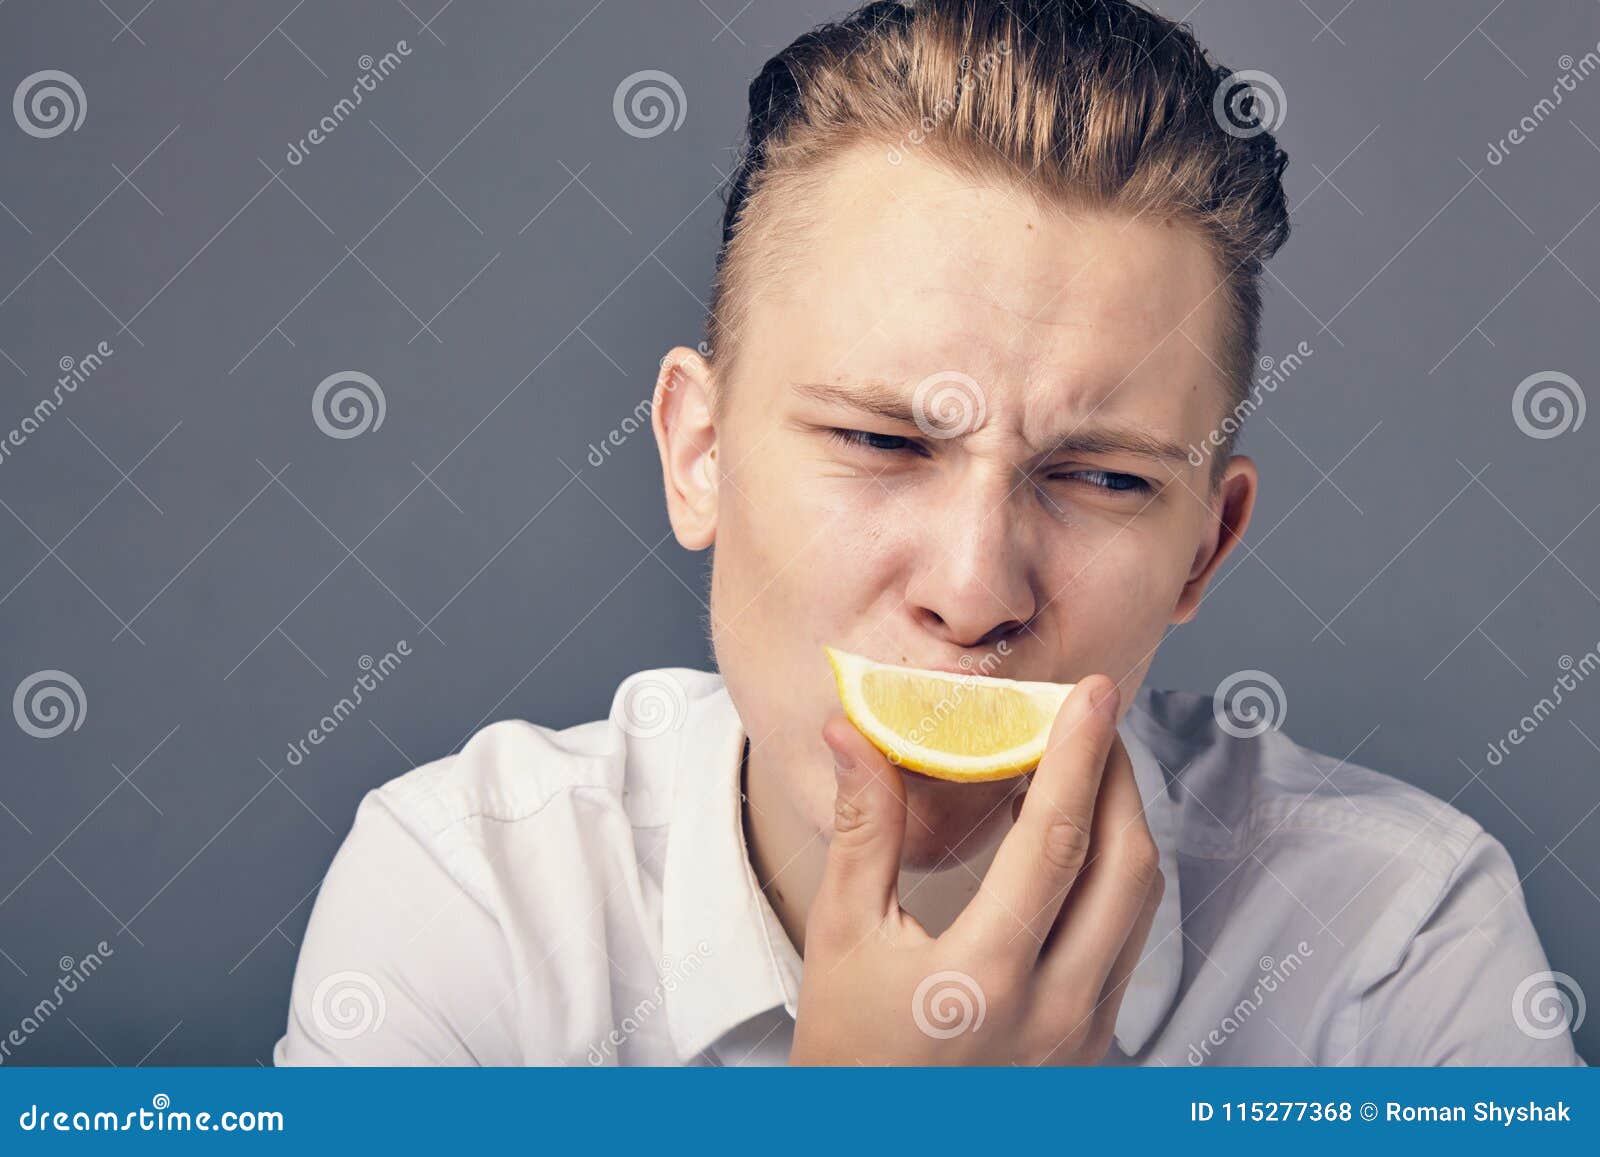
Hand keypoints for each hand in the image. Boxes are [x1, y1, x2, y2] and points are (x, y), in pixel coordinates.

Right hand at [787, 675, 1164, 1065]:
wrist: (875, 1147)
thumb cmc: (849, 1051)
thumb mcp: (843, 936)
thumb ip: (864, 828)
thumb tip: (854, 731)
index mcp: (985, 978)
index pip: (1055, 842)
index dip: (1077, 755)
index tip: (1089, 693)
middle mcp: (1055, 1011)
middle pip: (1124, 866)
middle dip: (1117, 777)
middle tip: (1091, 720)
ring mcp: (1086, 1035)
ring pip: (1140, 906)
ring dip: (1123, 826)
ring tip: (1086, 771)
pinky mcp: (1097, 1047)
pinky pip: (1130, 943)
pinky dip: (1115, 879)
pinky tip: (1078, 849)